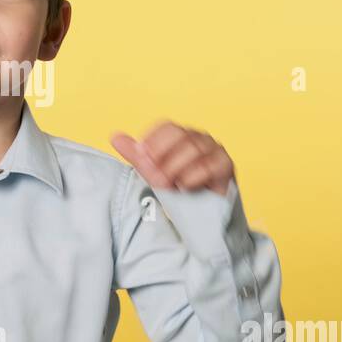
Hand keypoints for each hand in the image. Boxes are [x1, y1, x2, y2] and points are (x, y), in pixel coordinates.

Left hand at [111, 121, 233, 195]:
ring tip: (168, 185)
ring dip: (175, 168)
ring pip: (194, 148)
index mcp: (180, 136)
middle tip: (154, 177)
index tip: (142, 157)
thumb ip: (137, 156)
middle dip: (162, 156)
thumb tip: (115, 137)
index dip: (153, 141)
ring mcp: (214, 150)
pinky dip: (194, 175)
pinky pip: (211, 164)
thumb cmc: (176, 188)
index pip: (167, 127)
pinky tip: (184, 186)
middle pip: (180, 135)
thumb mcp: (153, 172)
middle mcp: (198, 138)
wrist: (200, 213)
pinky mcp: (225, 166)